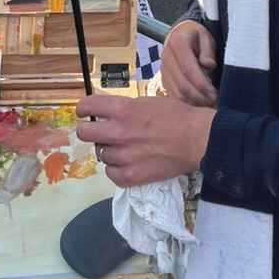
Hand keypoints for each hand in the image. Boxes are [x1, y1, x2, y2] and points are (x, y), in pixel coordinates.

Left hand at [76, 93, 214, 187]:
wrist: (196, 139)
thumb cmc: (175, 116)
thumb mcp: (146, 103)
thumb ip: (124, 110)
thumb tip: (107, 116)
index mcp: (122, 109)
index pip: (87, 106)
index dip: (83, 109)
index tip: (84, 113)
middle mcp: (118, 132)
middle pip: (84, 133)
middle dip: (89, 131)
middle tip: (100, 133)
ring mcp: (123, 156)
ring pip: (101, 154)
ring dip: (110, 151)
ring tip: (127, 148)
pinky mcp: (131, 176)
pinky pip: (110, 173)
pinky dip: (117, 169)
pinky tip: (128, 163)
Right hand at [161, 20, 217, 106]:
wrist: (180, 35)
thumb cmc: (196, 37)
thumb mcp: (206, 37)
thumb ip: (208, 50)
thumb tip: (209, 65)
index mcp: (177, 43)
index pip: (188, 68)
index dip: (202, 83)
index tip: (214, 93)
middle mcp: (166, 56)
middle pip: (181, 84)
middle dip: (199, 96)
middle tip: (215, 102)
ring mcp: (163, 70)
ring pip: (177, 93)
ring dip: (194, 102)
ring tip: (209, 105)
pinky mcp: (164, 80)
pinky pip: (174, 96)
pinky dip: (187, 104)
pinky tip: (200, 104)